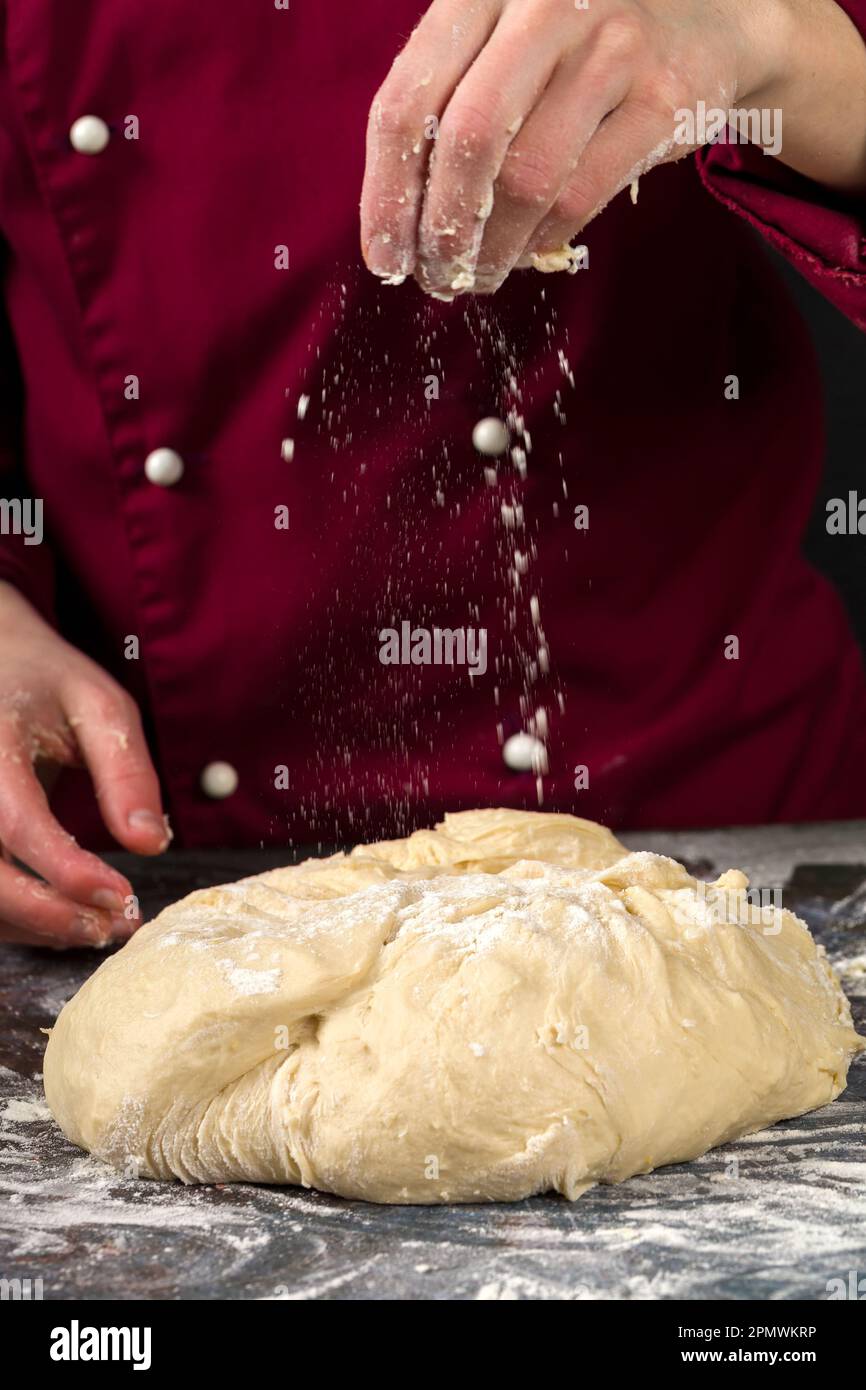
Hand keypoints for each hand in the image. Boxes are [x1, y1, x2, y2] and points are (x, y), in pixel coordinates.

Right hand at [0, 582, 168, 947]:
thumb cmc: (47, 683)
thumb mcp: (99, 706)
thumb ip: (126, 772)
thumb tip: (151, 843)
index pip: (16, 822)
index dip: (67, 870)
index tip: (121, 895)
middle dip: (50, 915)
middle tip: (114, 926)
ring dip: (36, 926)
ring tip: (102, 926)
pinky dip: (21, 920)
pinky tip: (66, 916)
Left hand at [361, 0, 865, 297]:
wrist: (705, 19)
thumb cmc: (573, 47)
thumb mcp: (499, 43)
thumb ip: (447, 103)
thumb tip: (395, 218)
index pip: (408, 99)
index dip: (385, 193)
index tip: (385, 258)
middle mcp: (543, 4)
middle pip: (467, 141)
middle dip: (442, 229)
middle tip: (435, 276)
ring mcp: (610, 47)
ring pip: (527, 178)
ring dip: (492, 249)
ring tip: (475, 275)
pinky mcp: (662, 99)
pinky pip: (581, 196)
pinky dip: (541, 241)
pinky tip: (523, 257)